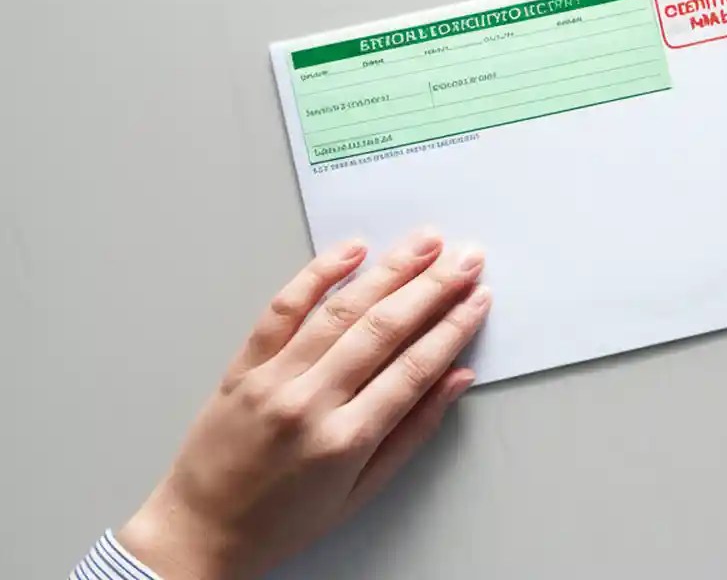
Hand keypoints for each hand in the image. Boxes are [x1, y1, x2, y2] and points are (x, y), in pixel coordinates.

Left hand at [117, 229, 489, 579]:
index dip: (453, 328)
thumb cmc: (285, 520)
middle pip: (383, 329)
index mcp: (345, 441)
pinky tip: (350, 251)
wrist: (200, 531)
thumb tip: (457, 379)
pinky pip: (282, 309)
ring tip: (424, 243)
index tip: (478, 298)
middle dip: (432, 287)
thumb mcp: (362, 491)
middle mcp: (308, 403)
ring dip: (388, 270)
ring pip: (340, 310)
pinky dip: (317, 275)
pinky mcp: (243, 365)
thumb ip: (413, 431)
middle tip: (465, 258)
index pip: (413, 368)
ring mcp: (272, 379)